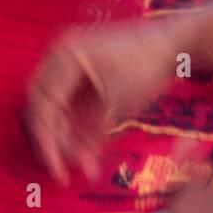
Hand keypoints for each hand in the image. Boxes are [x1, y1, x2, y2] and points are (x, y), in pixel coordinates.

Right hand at [23, 17, 178, 183]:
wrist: (172, 43)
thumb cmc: (147, 65)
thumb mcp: (117, 101)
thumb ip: (90, 132)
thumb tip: (78, 166)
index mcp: (64, 57)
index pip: (42, 106)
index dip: (47, 142)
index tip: (57, 170)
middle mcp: (58, 58)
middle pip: (41, 108)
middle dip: (53, 141)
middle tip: (65, 170)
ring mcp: (67, 66)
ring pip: (54, 112)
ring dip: (66, 139)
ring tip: (87, 165)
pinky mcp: (79, 77)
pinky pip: (69, 108)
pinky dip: (76, 130)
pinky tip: (89, 152)